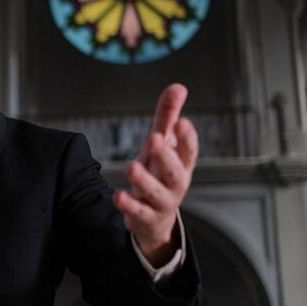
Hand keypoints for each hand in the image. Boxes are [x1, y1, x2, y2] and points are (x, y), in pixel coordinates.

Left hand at [113, 84, 197, 266]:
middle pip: (175, 171)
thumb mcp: (163, 145)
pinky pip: (138, 212)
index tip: (182, 122)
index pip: (189, 151)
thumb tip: (178, 87)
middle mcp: (175, 183)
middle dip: (167, 155)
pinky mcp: (144, 216)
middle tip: (156, 138)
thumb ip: (168, 117)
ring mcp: (160, 202)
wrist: (155, 218)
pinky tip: (117, 195)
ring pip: (157, 192)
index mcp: (181, 164)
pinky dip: (128, 205)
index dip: (188, 138)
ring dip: (145, 181)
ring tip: (132, 167)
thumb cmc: (160, 173)